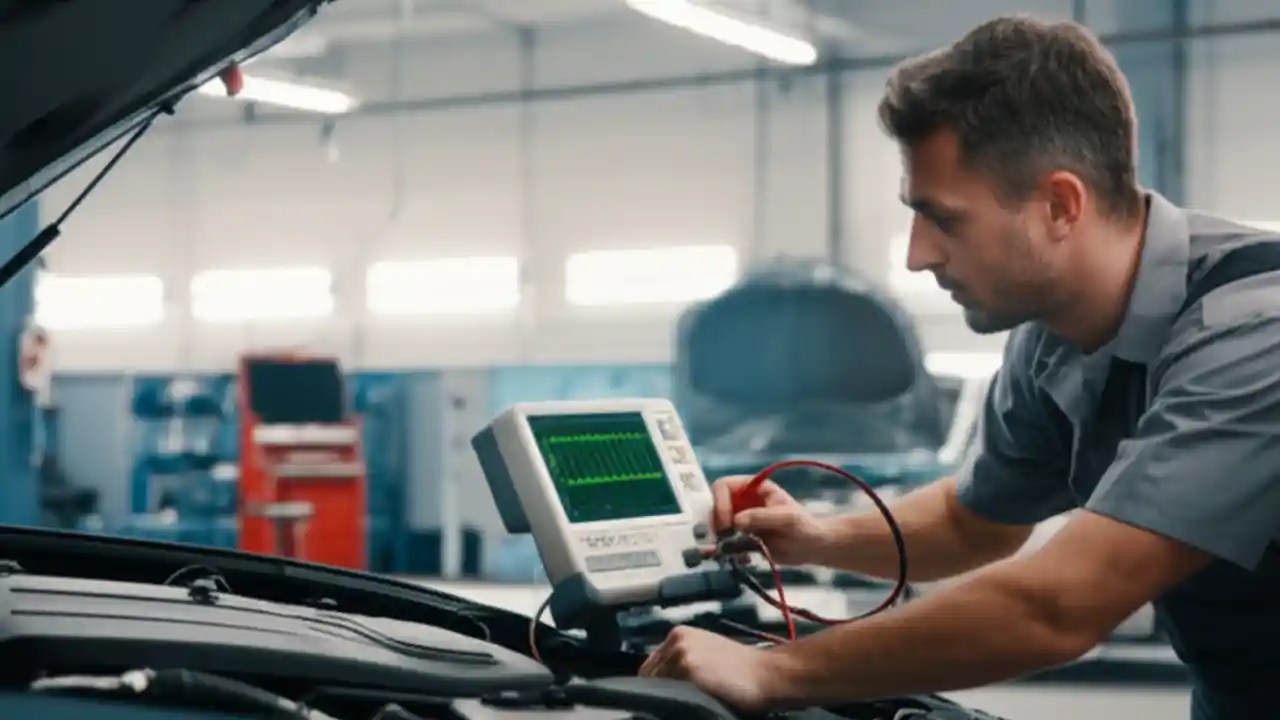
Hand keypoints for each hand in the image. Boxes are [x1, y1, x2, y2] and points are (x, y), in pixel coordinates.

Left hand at [638, 626, 779, 712]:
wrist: (769, 673)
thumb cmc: (743, 669)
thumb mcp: (706, 654)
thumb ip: (680, 662)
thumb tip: (658, 685)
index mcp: (678, 634)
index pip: (649, 667)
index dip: (656, 684)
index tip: (666, 695)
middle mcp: (676, 640)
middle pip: (649, 676)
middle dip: (659, 690)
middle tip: (678, 701)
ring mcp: (680, 654)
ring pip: (656, 686)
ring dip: (666, 697)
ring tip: (686, 704)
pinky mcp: (688, 670)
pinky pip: (667, 693)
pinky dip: (674, 702)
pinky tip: (689, 705)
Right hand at [710, 475, 829, 565]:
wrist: (811, 548)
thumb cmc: (804, 526)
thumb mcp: (786, 518)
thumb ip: (761, 517)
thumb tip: (735, 521)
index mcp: (753, 487)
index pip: (723, 486)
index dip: (719, 502)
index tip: (726, 523)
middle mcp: (742, 501)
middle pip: (714, 504)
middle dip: (715, 521)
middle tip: (722, 538)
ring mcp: (740, 519)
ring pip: (716, 524)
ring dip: (718, 537)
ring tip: (728, 550)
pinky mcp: (740, 537)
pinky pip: (724, 541)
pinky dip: (726, 550)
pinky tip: (740, 558)